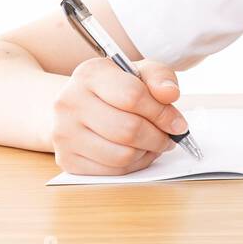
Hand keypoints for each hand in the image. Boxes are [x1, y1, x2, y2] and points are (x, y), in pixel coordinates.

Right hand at [51, 58, 188, 174]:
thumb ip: (160, 78)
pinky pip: (112, 171)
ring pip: (122, 155)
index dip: (162, 113)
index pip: (133, 96)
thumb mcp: (140, 72)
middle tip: (169, 137)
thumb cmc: (116, 87)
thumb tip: (170, 94)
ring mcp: (64, 133)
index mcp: (90, 74)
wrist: (79, 105)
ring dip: (148, 152)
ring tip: (155, 143)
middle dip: (158, 137)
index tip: (178, 123)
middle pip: (128, 130)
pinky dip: (134, 165)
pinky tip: (139, 152)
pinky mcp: (67, 159)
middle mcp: (70, 102)